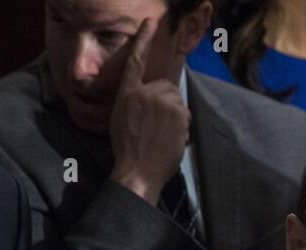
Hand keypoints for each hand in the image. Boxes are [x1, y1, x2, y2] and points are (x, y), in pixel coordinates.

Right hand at [109, 18, 191, 206]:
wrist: (138, 169)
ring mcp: (163, 101)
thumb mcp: (121, 118)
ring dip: (174, 115)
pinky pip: (184, 114)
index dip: (143, 41)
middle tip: (157, 126)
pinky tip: (170, 139)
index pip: (136, 61)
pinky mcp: (178, 112)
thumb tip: (150, 99)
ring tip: (162, 135)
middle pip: (166, 87)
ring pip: (176, 101)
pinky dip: (181, 125)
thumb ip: (135, 102)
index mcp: (127, 92)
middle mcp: (145, 92)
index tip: (151, 23)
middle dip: (166, 103)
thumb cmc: (127, 149)